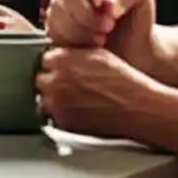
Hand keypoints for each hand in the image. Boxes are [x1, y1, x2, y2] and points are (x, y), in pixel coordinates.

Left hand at [36, 46, 162, 138]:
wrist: (135, 106)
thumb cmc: (123, 80)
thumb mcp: (97, 54)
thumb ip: (73, 55)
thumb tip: (62, 57)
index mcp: (62, 60)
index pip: (44, 60)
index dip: (55, 66)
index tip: (62, 70)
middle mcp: (55, 81)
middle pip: (41, 80)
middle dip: (52, 83)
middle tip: (68, 86)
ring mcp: (57, 103)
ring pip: (45, 100)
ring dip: (55, 100)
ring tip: (75, 101)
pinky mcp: (63, 122)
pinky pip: (55, 118)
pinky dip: (64, 115)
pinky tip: (80, 111)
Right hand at [45, 0, 154, 58]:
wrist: (128, 50)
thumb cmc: (135, 21)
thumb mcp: (142, 0)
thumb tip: (109, 4)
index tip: (112, 11)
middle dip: (88, 15)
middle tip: (107, 30)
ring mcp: (60, 6)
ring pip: (59, 13)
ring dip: (80, 30)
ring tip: (100, 41)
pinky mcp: (53, 25)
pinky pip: (54, 31)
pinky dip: (71, 41)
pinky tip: (86, 47)